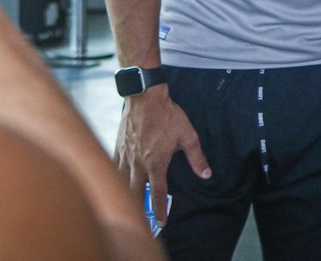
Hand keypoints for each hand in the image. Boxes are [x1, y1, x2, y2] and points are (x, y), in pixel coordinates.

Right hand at [113, 85, 210, 225]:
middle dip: (137, 211)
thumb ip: (196, 157)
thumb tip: (206, 174)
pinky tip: (115, 182)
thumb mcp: (187, 135)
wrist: (144, 96)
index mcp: (156, 163)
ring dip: (125, 196)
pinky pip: (114, 167)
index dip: (159, 211)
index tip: (161, 223)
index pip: (157, 194)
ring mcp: (126, 155)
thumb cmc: (167, 115)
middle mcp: (138, 163)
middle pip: (135, 194)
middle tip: (141, 224)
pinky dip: (115, 178)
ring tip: (127, 208)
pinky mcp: (118, 146)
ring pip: (121, 183)